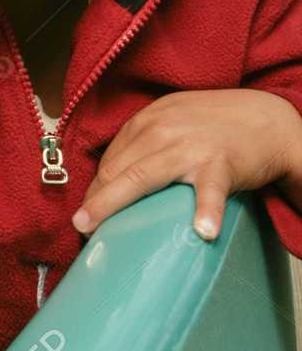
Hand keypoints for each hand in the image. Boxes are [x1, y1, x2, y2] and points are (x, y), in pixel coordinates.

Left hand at [74, 89, 301, 240]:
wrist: (268, 118)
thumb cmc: (215, 126)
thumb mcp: (172, 121)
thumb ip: (145, 143)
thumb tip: (113, 178)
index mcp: (147, 121)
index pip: (110, 160)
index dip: (94, 190)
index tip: (85, 214)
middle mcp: (161, 130)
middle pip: (116, 170)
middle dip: (96, 202)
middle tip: (82, 230)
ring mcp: (190, 147)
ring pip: (143, 177)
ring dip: (117, 204)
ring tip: (101, 232)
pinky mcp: (221, 163)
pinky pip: (209, 190)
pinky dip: (206, 210)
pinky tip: (202, 231)